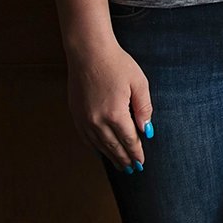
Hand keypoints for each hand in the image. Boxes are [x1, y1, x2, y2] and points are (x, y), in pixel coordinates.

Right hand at [65, 40, 152, 172]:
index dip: (136, 152)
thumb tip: (147, 130)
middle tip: (132, 170)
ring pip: (99, 145)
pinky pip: (85, 138)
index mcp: (115, 114)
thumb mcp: (139, 83)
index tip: (142, 162)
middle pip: (113, 147)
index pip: (129, 140)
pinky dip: (94, 147)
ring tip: (119, 165)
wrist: (88, 53)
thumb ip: (144, 108)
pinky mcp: (75, 114)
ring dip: (110, 156)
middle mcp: (97, 121)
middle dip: (124, 159)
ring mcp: (84, 119)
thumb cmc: (117, 64)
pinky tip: (100, 151)